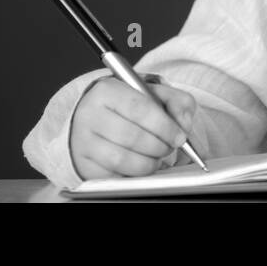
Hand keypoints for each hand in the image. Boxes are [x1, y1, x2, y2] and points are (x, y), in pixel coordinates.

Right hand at [70, 75, 196, 179]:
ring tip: (156, 156)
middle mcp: (89, 114)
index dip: (165, 126)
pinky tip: (140, 164)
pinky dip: (133, 174)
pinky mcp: (83, 163)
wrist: (96, 116)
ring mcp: (83, 141)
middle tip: (170, 147)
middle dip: (159, 146)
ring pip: (122, 159)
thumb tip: (183, 123)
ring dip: (148, 163)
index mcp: (107, 90)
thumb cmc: (129, 105)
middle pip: (132, 136)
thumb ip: (176, 100)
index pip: (140, 108)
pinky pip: (113, 175)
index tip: (179, 136)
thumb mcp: (154, 92)